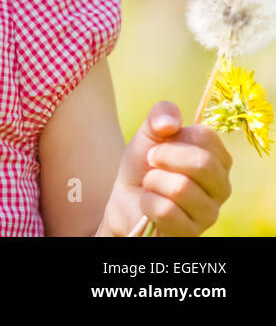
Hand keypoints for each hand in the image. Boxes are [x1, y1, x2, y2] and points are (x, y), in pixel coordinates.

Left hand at [102, 101, 233, 235]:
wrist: (126, 199)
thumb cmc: (144, 166)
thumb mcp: (149, 134)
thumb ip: (161, 115)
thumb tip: (171, 123)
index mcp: (218, 159)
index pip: (206, 137)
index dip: (175, 137)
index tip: (159, 144)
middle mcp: (222, 186)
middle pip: (202, 163)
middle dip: (164, 158)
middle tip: (151, 163)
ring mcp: (210, 212)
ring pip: (181, 188)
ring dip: (153, 182)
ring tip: (151, 186)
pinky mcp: (191, 232)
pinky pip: (166, 210)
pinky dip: (148, 203)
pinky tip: (149, 205)